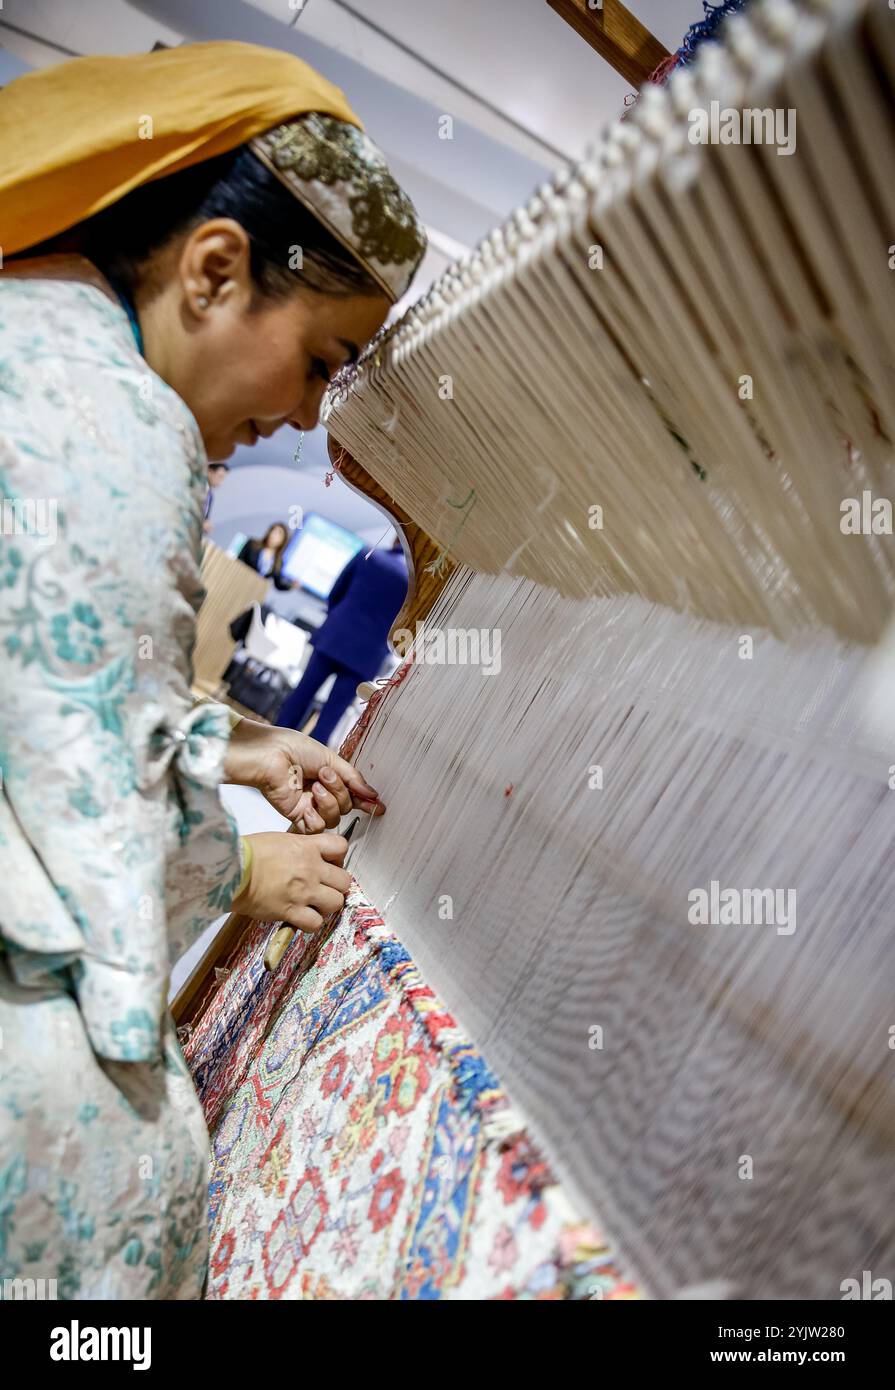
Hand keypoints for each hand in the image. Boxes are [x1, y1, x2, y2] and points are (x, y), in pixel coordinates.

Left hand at [223, 718, 383, 830]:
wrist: (271, 755)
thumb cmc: (295, 749)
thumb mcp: (331, 759)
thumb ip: (353, 778)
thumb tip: (373, 794)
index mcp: (330, 779)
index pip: (353, 795)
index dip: (366, 802)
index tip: (378, 807)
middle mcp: (321, 795)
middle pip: (346, 807)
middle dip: (340, 791)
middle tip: (324, 775)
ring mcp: (310, 807)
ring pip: (334, 818)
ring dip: (328, 801)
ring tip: (313, 786)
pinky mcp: (297, 817)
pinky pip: (316, 827)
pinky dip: (315, 816)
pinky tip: (307, 803)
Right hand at [231, 831, 350, 931]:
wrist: (231, 869)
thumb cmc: (247, 852)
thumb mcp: (278, 840)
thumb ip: (298, 848)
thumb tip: (303, 857)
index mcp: (307, 847)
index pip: (341, 847)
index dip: (338, 857)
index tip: (328, 863)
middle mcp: (311, 869)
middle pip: (344, 880)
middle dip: (336, 885)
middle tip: (322, 888)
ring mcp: (304, 891)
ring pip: (336, 903)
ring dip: (326, 905)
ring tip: (313, 904)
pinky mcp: (292, 911)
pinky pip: (315, 923)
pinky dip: (310, 923)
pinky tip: (299, 918)